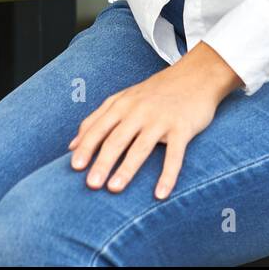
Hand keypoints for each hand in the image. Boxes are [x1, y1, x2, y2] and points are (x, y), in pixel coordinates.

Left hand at [68, 43, 241, 199]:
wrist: (196, 75)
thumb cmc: (156, 92)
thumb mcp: (124, 99)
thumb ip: (97, 120)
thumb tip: (72, 146)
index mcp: (121, 104)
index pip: (98, 127)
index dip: (86, 147)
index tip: (74, 167)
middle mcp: (139, 111)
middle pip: (116, 139)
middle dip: (102, 162)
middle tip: (91, 184)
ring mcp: (161, 119)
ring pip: (141, 147)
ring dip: (127, 169)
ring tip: (114, 188)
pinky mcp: (182, 127)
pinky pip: (174, 154)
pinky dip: (167, 175)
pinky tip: (160, 194)